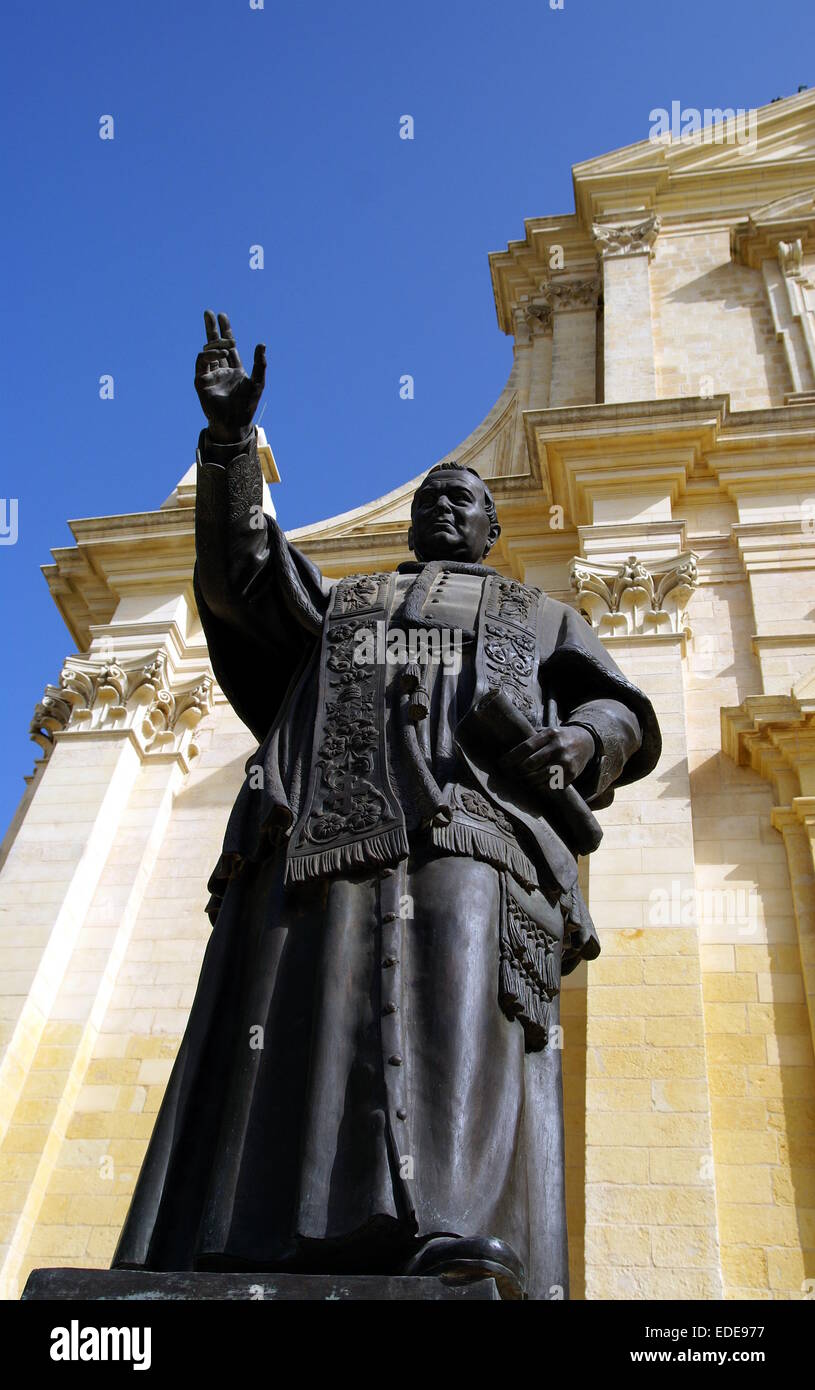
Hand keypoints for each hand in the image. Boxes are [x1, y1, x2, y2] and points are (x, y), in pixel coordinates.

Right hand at [194, 310, 265, 443]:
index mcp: (234, 369)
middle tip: (208, 312)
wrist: (234, 423)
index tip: (222, 316)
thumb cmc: (247, 406)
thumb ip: (260, 363)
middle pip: (215, 344)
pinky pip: (202, 361)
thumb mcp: (257, 382)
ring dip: (215, 343)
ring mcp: (210, 375)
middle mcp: (221, 370)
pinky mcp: (201, 381)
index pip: (229, 346)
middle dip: (212, 329)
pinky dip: (210, 354)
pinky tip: (220, 352)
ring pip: (207, 351)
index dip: (226, 330)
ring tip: (226, 344)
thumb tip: (262, 343)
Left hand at [498, 724, 594, 792]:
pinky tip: (535, 784)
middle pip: (531, 763)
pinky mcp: (571, 774)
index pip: (526, 747)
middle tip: (511, 774)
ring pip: (539, 777)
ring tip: (521, 780)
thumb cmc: (559, 738)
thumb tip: (506, 748)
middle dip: (518, 771)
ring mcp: (565, 762)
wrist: (586, 742)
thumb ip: (532, 739)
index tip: (501, 764)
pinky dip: (540, 786)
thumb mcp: (548, 732)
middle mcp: (558, 747)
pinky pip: (550, 785)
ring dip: (527, 781)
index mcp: (550, 734)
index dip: (511, 757)